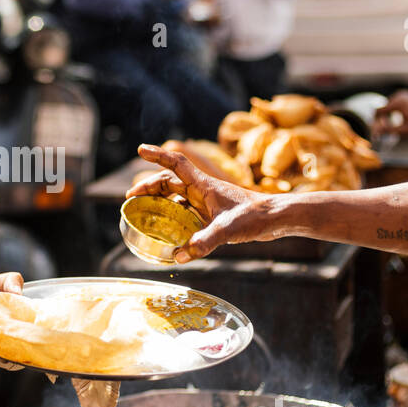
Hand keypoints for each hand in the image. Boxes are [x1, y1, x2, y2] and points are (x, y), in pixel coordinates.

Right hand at [126, 143, 269, 259]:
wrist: (277, 218)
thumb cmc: (255, 217)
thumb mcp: (228, 230)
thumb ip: (203, 243)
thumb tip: (178, 257)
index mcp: (204, 185)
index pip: (176, 164)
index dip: (157, 155)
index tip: (140, 149)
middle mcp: (202, 191)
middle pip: (169, 182)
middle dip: (149, 187)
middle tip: (130, 198)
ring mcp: (207, 202)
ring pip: (176, 197)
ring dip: (159, 201)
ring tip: (143, 213)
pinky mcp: (213, 214)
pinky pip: (186, 212)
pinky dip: (174, 217)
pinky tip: (168, 232)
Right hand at [372, 89, 407, 137]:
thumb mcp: (405, 130)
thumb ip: (388, 130)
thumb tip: (376, 132)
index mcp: (397, 103)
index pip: (378, 111)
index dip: (375, 122)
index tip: (377, 131)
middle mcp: (398, 96)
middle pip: (382, 108)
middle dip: (381, 119)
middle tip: (381, 131)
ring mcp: (402, 94)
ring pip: (387, 106)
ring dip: (386, 115)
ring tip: (388, 126)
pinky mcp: (406, 96)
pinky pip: (394, 104)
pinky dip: (392, 111)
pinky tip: (396, 119)